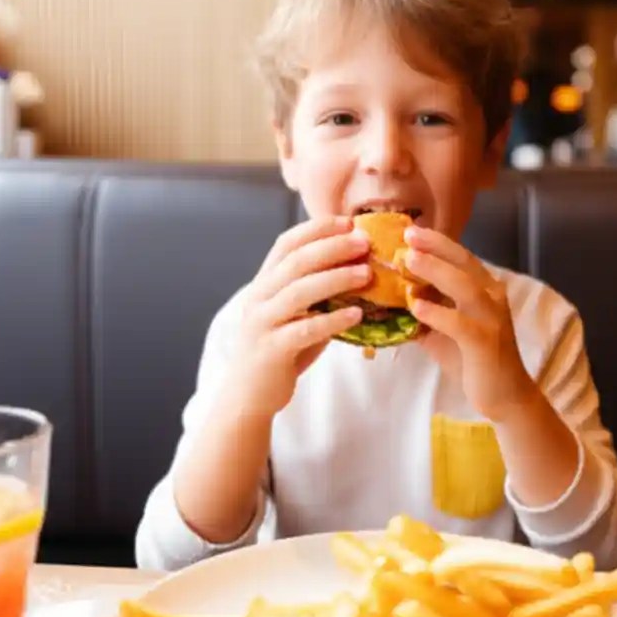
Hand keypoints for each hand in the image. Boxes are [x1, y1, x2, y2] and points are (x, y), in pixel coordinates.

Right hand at [227, 216, 372, 416]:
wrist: (248, 394)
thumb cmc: (280, 350)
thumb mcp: (296, 314)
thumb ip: (317, 293)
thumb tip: (361, 270)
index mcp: (264, 283)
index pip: (287, 243)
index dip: (317, 229)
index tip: (349, 222)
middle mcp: (259, 297)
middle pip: (296, 262)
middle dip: (333, 248)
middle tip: (365, 242)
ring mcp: (262, 323)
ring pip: (299, 292)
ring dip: (336, 279)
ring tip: (367, 274)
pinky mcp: (271, 350)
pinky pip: (304, 330)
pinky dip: (332, 320)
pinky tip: (357, 314)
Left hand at [403, 227, 539, 422]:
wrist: (504, 396)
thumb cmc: (472, 361)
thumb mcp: (443, 331)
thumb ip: (424, 312)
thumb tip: (390, 297)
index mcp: (484, 290)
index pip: (461, 257)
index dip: (437, 242)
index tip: (410, 230)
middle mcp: (492, 298)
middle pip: (464, 262)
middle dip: (435, 246)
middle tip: (408, 235)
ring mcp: (492, 319)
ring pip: (465, 286)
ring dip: (436, 271)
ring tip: (409, 260)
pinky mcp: (486, 343)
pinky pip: (461, 323)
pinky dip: (438, 313)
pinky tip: (416, 306)